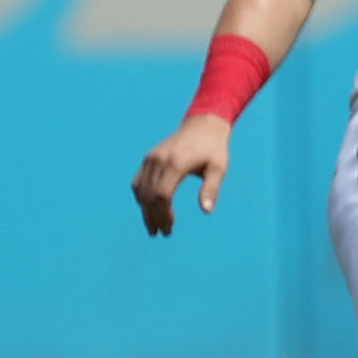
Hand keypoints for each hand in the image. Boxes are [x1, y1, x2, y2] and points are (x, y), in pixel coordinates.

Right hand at [132, 113, 232, 235]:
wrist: (203, 125)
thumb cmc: (213, 149)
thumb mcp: (218, 168)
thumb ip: (211, 189)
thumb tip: (206, 210)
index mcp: (175, 163)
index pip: (162, 195)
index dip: (163, 215)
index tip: (170, 229)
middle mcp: (159, 160)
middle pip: (150, 195)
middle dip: (154, 217)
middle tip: (163, 233)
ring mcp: (151, 158)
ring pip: (141, 190)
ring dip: (145, 210)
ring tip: (152, 228)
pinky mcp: (149, 158)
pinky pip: (138, 181)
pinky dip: (141, 197)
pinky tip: (148, 209)